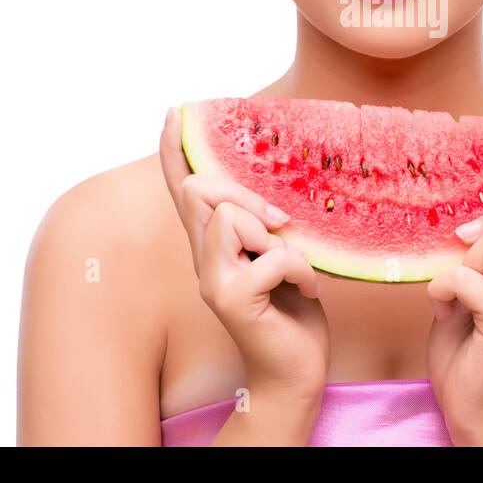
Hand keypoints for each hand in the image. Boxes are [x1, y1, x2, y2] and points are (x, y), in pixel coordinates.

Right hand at [159, 107, 329, 404]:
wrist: (296, 371)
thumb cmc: (292, 311)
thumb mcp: (281, 255)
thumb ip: (264, 227)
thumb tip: (268, 198)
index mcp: (214, 245)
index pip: (185, 189)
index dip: (177, 150)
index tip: (174, 111)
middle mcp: (203, 259)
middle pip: (203, 191)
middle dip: (249, 197)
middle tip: (284, 224)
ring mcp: (212, 280)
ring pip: (232, 219)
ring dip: (278, 241)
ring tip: (297, 271)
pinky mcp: (231, 300)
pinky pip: (270, 257)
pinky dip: (300, 270)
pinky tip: (308, 291)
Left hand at [425, 130, 482, 443]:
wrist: (471, 402)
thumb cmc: (466, 340)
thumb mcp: (470, 283)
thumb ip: (481, 253)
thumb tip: (472, 224)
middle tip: (461, 240)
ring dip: (460, 262)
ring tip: (454, 294)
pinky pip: (465, 278)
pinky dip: (441, 292)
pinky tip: (444, 313)